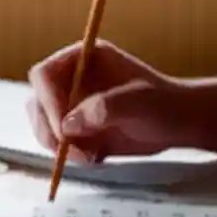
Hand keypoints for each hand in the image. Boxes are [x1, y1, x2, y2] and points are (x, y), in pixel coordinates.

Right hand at [26, 40, 196, 162]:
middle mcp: (72, 79)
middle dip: (48, 128)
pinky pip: (58, 144)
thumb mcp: (139, 103)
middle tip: (69, 150)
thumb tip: (68, 124)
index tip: (63, 127)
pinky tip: (94, 157)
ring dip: (58, 146)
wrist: (180, 123)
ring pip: (43, 125)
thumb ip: (104, 108)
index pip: (44, 75)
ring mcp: (73, 104)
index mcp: (83, 58)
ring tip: (88, 156)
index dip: (47, 100)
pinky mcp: (78, 129)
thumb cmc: (164, 104)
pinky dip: (69, 155)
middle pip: (36, 102)